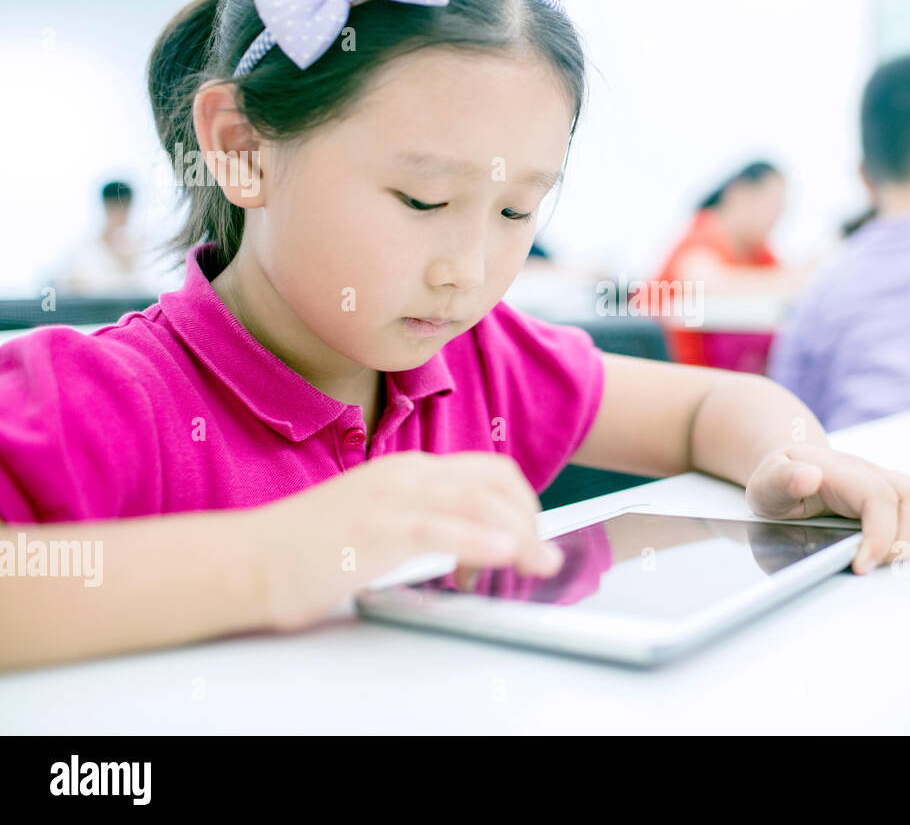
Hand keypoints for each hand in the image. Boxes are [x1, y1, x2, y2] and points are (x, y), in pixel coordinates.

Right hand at [258, 450, 562, 628]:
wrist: (245, 561)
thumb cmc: (305, 552)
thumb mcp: (377, 524)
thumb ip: (421, 525)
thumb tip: (467, 547)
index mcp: (407, 471)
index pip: (487, 473)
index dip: (521, 504)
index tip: (528, 540)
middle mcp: (405, 475)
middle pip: (493, 483)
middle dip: (531, 519)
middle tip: (540, 558)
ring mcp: (390, 498)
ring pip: (478, 502)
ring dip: (520, 534)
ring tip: (537, 562)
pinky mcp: (374, 529)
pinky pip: (440, 529)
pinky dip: (479, 540)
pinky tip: (502, 555)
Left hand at [744, 443, 909, 574]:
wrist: (790, 470)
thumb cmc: (779, 481)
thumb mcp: (765, 482)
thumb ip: (781, 479)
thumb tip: (808, 476)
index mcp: (841, 470)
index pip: (878, 496)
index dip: (879, 535)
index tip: (861, 566)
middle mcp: (872, 471)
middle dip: (902, 542)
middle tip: (870, 564)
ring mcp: (890, 480)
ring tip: (885, 559)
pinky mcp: (901, 493)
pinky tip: (899, 550)